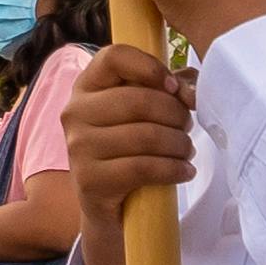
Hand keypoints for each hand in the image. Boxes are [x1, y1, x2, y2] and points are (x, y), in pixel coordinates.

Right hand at [63, 50, 196, 216]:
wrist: (110, 208)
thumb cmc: (131, 151)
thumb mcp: (142, 113)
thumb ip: (168, 89)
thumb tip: (190, 91)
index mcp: (86, 86)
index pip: (114, 57)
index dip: (151, 67)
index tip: (173, 88)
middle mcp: (75, 112)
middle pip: (139, 99)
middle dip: (176, 114)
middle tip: (188, 127)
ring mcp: (78, 148)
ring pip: (145, 136)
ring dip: (179, 144)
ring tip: (187, 151)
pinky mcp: (90, 181)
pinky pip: (143, 168)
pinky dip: (173, 169)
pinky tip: (184, 171)